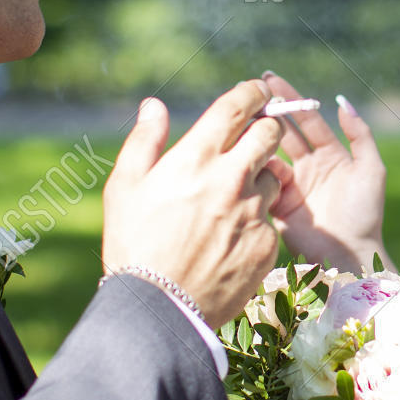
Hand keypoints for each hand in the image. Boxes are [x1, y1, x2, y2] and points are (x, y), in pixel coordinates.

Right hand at [101, 79, 282, 328]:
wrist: (159, 309)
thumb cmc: (133, 244)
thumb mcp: (125, 187)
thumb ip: (144, 140)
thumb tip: (155, 105)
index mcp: (197, 157)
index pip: (237, 108)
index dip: (251, 93)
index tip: (257, 90)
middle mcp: (232, 178)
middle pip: (269, 134)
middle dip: (266, 127)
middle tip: (256, 134)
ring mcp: (254, 211)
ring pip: (274, 177)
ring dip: (261, 177)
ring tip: (234, 197)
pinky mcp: (267, 242)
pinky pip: (269, 219)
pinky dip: (256, 219)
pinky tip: (231, 236)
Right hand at [259, 71, 391, 274]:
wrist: (349, 253)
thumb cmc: (365, 212)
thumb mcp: (372, 169)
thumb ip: (360, 134)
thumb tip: (342, 101)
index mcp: (330, 154)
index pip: (307, 120)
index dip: (292, 99)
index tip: (271, 79)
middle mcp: (309, 166)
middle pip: (285, 132)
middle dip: (268, 111)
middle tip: (249, 91)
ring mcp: (291, 184)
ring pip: (269, 153)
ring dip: (257, 136)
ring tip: (243, 119)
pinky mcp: (278, 203)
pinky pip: (262, 180)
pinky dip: (255, 166)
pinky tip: (245, 153)